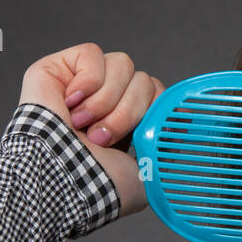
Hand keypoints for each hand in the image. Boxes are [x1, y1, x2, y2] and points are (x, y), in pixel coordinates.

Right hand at [19, 43, 164, 216]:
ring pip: (122, 64)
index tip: (140, 138)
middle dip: (128, 112)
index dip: (154, 109)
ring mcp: (81, 84)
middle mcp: (104, 101)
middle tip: (102, 139)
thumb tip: (184, 121)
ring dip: (107, 101)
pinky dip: (87, 82)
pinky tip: (70, 106)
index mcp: (126, 124)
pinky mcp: (57, 69)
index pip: (156, 93)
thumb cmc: (99, 186)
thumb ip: (165, 146)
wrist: (64, 181)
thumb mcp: (148, 171)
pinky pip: (92, 54)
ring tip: (85, 126)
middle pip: (143, 79)